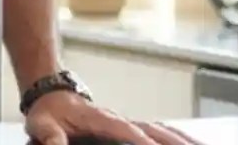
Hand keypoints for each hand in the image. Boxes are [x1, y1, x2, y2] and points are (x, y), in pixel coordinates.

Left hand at [25, 91, 202, 144]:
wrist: (53, 97)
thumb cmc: (49, 113)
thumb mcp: (42, 124)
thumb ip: (49, 135)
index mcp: (99, 118)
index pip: (124, 129)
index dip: (138, 139)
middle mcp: (119, 119)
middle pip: (153, 129)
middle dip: (173, 141)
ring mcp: (129, 123)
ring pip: (163, 130)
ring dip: (184, 139)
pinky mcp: (133, 130)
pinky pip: (162, 133)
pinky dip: (179, 138)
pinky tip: (195, 144)